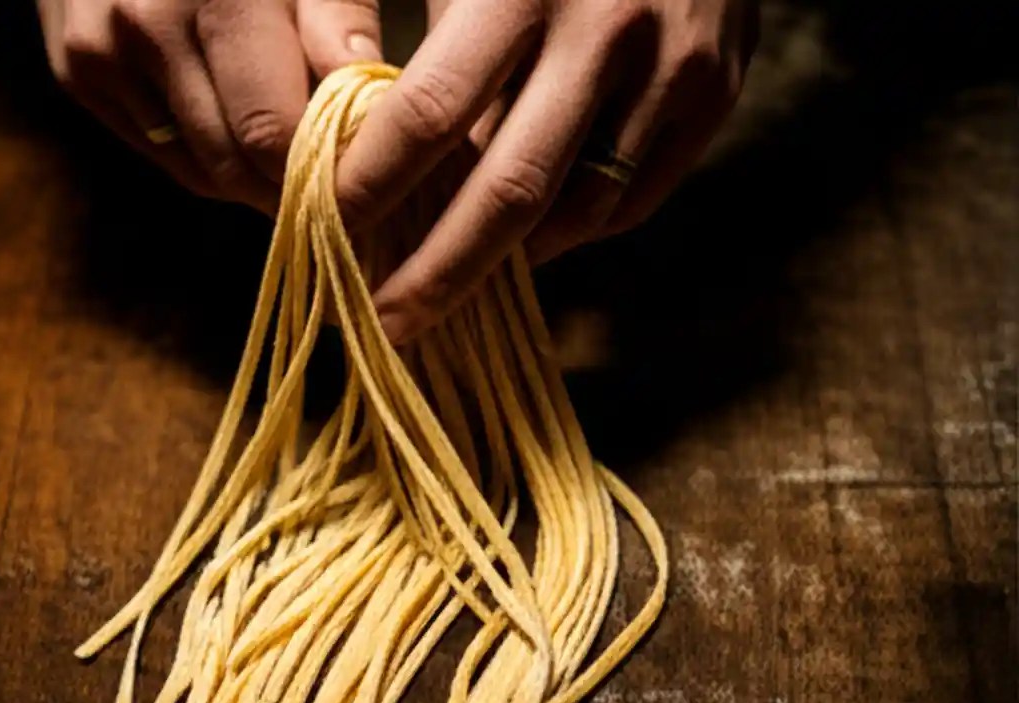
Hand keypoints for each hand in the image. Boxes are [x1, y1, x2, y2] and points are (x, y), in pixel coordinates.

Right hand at [36, 0, 383, 213]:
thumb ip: (339, 19)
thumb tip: (367, 107)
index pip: (271, 132)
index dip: (319, 170)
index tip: (354, 178)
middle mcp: (146, 24)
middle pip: (232, 162)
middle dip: (286, 182)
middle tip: (327, 177)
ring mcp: (100, 52)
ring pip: (196, 169)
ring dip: (247, 178)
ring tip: (286, 149)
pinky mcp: (77, 71)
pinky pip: (159, 151)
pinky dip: (204, 154)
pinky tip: (234, 125)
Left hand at [335, 0, 759, 342]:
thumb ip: (434, 50)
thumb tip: (381, 161)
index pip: (428, 117)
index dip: (372, 187)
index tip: (328, 235)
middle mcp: (605, 32)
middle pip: (508, 193)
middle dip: (436, 273)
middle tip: (383, 326)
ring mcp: (674, 69)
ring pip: (578, 211)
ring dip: (506, 264)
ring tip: (448, 289)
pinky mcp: (717, 94)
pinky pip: (632, 199)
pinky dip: (572, 234)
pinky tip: (526, 243)